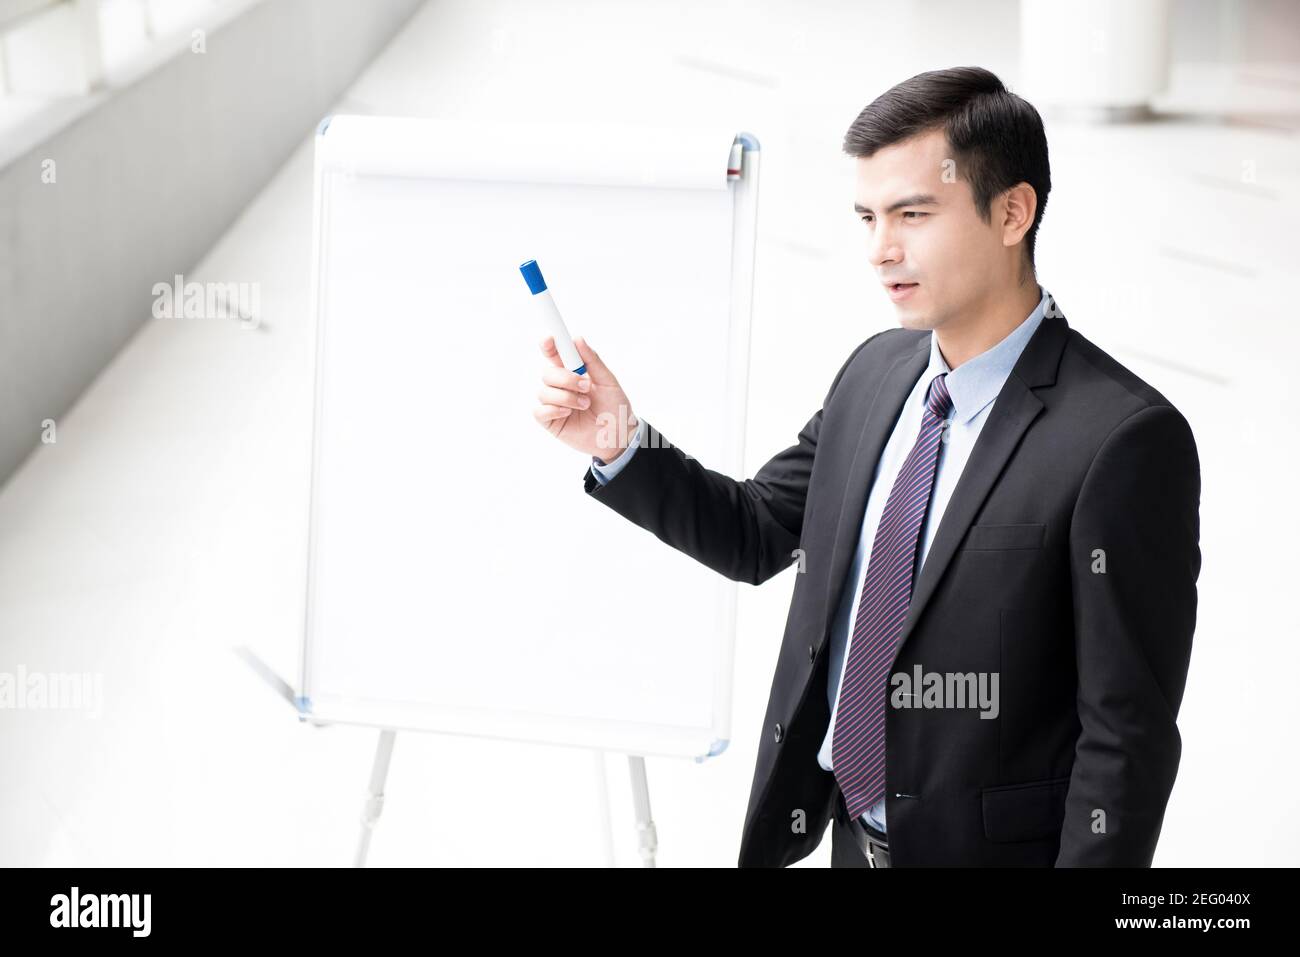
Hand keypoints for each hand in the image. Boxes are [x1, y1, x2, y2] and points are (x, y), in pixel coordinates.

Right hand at [533, 336, 637, 463]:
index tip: (549, 339)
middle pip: (547, 373)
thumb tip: (578, 339)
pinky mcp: (551, 421)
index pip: (555, 355)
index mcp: (573, 372)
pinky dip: (553, 409)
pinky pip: (539, 411)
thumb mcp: (608, 381)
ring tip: (585, 404)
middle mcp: (561, 386)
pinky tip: (568, 412)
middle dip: (565, 378)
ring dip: (566, 396)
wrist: (619, 436)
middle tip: (585, 386)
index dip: (549, 345)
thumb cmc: (615, 407)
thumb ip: (593, 361)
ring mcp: (554, 404)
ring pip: (544, 392)